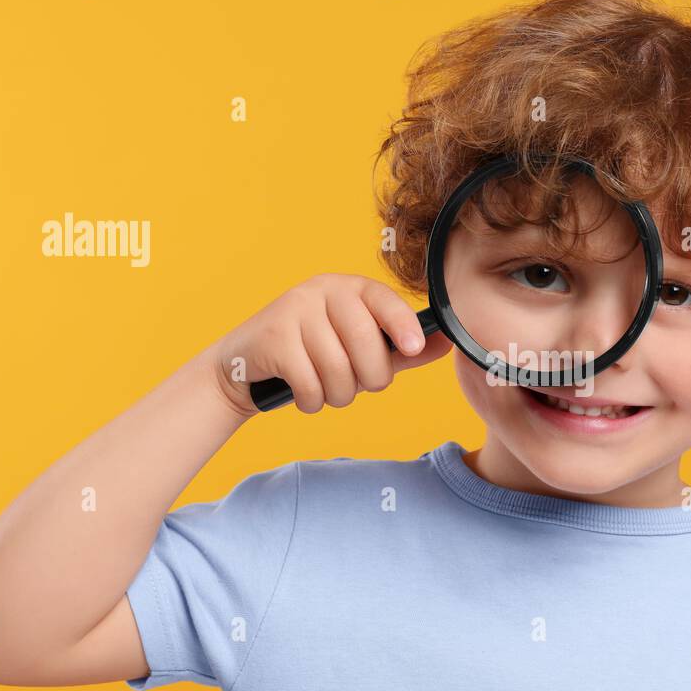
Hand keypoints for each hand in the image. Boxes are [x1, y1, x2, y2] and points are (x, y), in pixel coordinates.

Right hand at [206, 274, 451, 416]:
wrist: (245, 369)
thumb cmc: (314, 358)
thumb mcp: (361, 352)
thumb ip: (402, 349)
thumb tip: (446, 342)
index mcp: (349, 288)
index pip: (383, 299)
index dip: (401, 323)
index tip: (414, 347)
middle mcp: (321, 290)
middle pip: (364, 340)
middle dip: (370, 378)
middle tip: (358, 388)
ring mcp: (294, 310)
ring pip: (337, 368)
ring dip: (337, 395)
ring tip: (327, 392)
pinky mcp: (272, 336)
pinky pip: (309, 382)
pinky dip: (311, 401)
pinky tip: (303, 395)